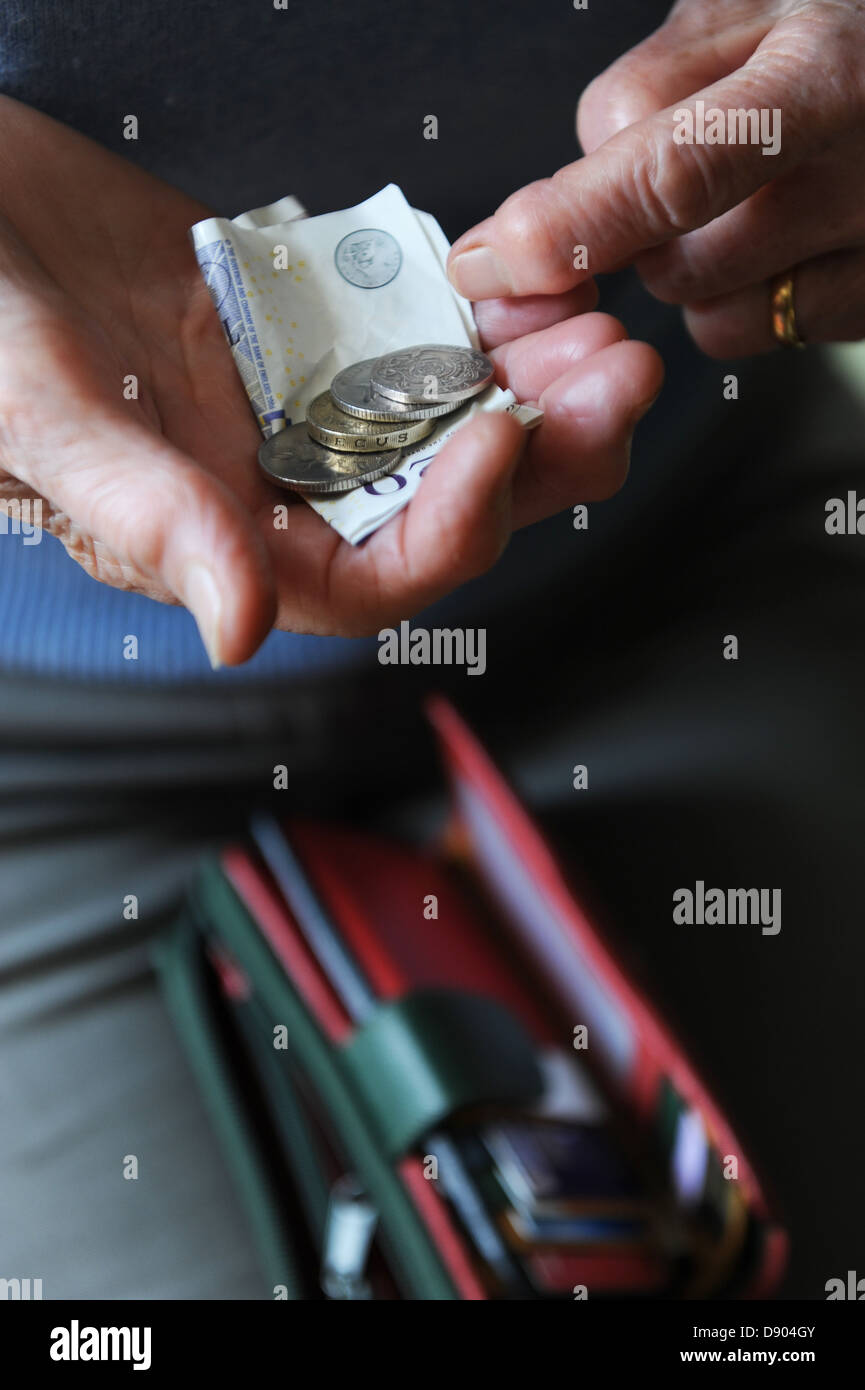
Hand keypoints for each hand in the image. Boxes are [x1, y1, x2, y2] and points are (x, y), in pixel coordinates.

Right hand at [0, 98, 661, 664]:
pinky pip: (417, 333)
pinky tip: (523, 275)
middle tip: (616, 379)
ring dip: (532, 377)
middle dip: (542, 453)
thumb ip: (153, 521)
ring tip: (593, 321)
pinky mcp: (312, 326)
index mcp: (223, 540)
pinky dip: (476, 307)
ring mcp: (303, 403)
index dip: (454, 525)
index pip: (374, 576)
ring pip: (447, 418)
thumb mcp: (50, 417)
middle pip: (441, 502)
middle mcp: (278, 483)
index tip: (502, 439)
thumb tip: (239, 632)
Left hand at [447, 0, 864, 355]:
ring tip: (753, 192)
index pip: (675, 176)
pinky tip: (786, 236)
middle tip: (693, 151)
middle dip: (641, 229)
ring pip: (710, 316)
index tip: (494, 262)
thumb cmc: (848, 29)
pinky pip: (761, 337)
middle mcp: (862, 183)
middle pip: (675, 263)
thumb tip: (552, 208)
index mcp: (826, 79)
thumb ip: (651, 88)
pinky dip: (746, 299)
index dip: (573, 228)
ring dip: (693, 271)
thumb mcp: (753, 7)